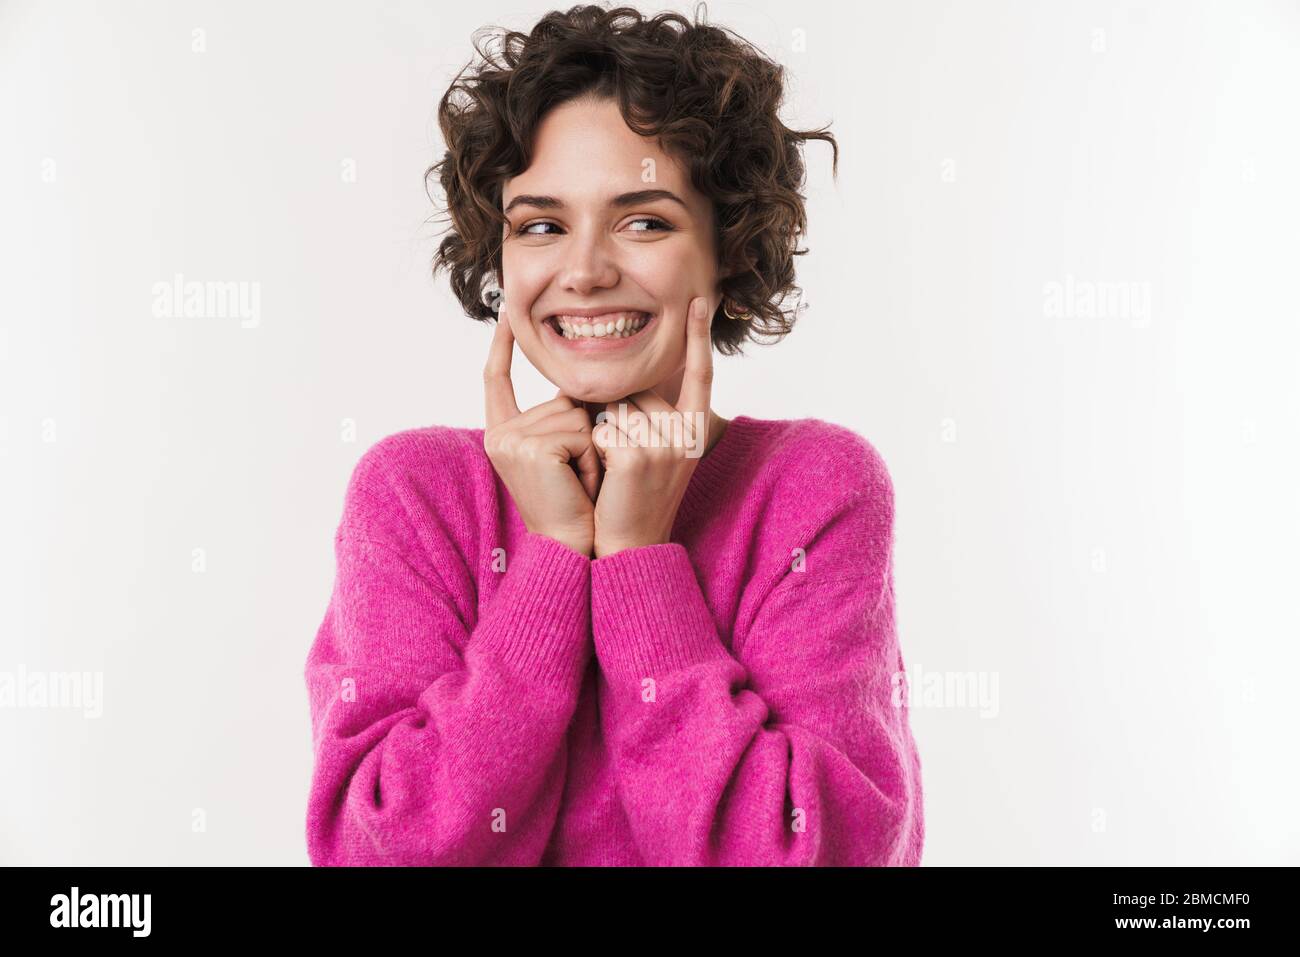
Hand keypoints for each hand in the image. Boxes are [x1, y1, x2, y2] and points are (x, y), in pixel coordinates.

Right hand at [482, 303, 600, 556]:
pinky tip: (581, 484)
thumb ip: (564, 417)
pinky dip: (593, 457)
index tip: (505, 314)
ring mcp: (511, 440)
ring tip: (581, 482)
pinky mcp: (531, 449)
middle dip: (586, 435)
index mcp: (501, 432)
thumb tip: (580, 386)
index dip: (501, 346)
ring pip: (578, 415)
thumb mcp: (564, 454)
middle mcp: (499, 433)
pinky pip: (583, 432)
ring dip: (594, 448)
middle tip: (578, 477)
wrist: (575, 547)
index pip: (495, 379)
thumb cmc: (577, 504)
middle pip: (562, 399)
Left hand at [591, 297, 714, 558]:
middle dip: (614, 415)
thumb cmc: (630, 501)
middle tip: (619, 464)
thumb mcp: (650, 455)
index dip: (698, 338)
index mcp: (692, 431)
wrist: (629, 548)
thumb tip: (619, 387)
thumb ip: (643, 418)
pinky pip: (602, 429)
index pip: (699, 375)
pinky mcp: (638, 455)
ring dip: (601, 434)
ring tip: (614, 475)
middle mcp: (686, 434)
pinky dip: (594, 450)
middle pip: (637, 391)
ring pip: (616, 408)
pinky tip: (608, 479)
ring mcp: (665, 444)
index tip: (700, 301)